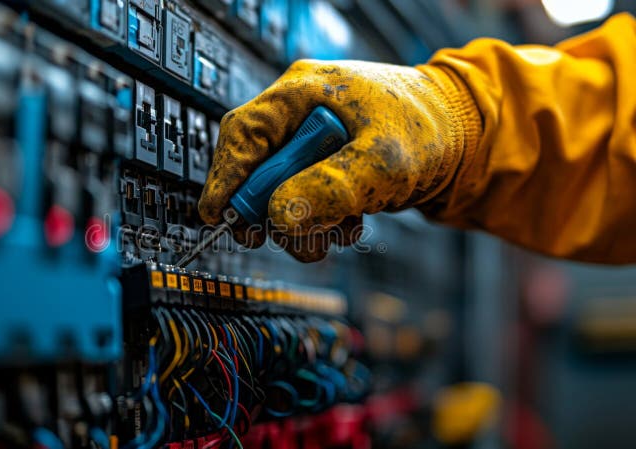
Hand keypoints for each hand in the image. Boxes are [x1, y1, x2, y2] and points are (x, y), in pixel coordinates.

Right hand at [198, 59, 480, 260]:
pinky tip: (349, 221)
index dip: (225, 176)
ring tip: (339, 229)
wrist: (466, 137)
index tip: (216, 215)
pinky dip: (320, 220)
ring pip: (279, 192)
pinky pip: (303, 199)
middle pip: (256, 169)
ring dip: (302, 222)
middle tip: (290, 234)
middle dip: (274, 210)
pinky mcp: (324, 165)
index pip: (243, 133)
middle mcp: (299, 115)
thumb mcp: (381, 162)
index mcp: (303, 93)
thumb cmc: (429, 129)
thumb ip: (329, 189)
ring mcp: (311, 142)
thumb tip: (278, 216)